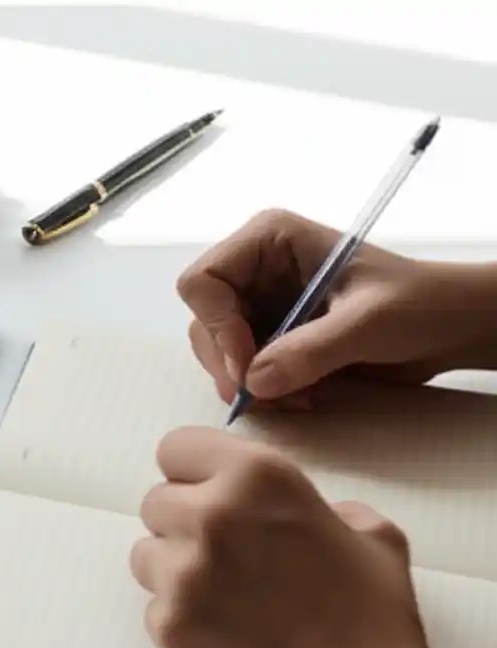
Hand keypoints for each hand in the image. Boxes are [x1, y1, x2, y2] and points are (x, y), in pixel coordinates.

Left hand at [130, 427, 469, 647]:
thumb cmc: (370, 620)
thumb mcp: (373, 538)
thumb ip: (334, 508)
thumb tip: (323, 512)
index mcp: (259, 477)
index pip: (177, 448)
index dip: (192, 473)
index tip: (206, 491)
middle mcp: (212, 514)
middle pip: (156, 501)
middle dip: (182, 523)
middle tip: (224, 553)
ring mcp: (184, 571)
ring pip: (146, 552)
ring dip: (175, 568)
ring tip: (225, 594)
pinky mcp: (168, 622)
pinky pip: (154, 604)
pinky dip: (180, 616)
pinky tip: (223, 629)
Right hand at [176, 209, 496, 406]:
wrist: (452, 327)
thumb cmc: (420, 304)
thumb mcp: (368, 323)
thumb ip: (310, 350)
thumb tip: (254, 384)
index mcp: (270, 240)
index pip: (203, 281)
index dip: (217, 327)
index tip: (247, 368)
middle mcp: (256, 268)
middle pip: (205, 321)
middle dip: (231, 363)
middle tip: (265, 397)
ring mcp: (262, 303)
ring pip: (219, 351)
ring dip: (250, 383)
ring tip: (297, 398)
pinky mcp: (273, 336)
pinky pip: (244, 369)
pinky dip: (265, 391)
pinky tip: (303, 397)